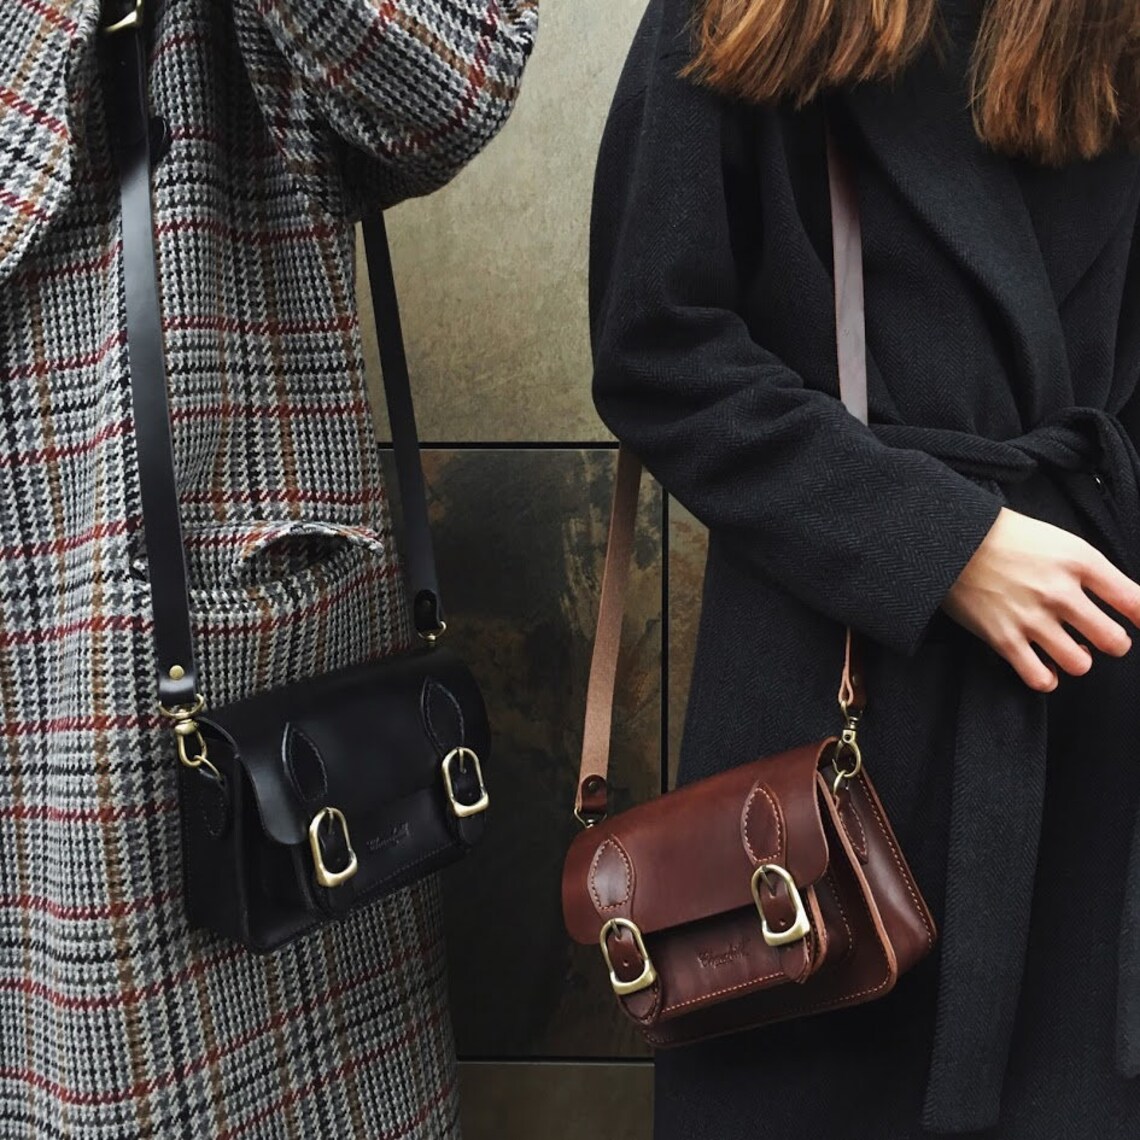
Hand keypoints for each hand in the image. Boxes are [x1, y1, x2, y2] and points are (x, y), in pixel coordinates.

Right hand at [942, 507, 1139, 691]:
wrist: (950, 538)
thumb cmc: (1005, 536)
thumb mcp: (1058, 540)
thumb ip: (1089, 569)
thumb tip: (1117, 599)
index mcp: (1079, 562)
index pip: (1135, 601)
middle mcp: (1059, 592)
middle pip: (1114, 641)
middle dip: (1114, 643)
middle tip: (1102, 637)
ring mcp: (1031, 618)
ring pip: (1081, 664)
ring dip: (1079, 659)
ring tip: (1070, 650)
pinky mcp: (1003, 638)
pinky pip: (1040, 678)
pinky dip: (1047, 678)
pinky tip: (1043, 665)